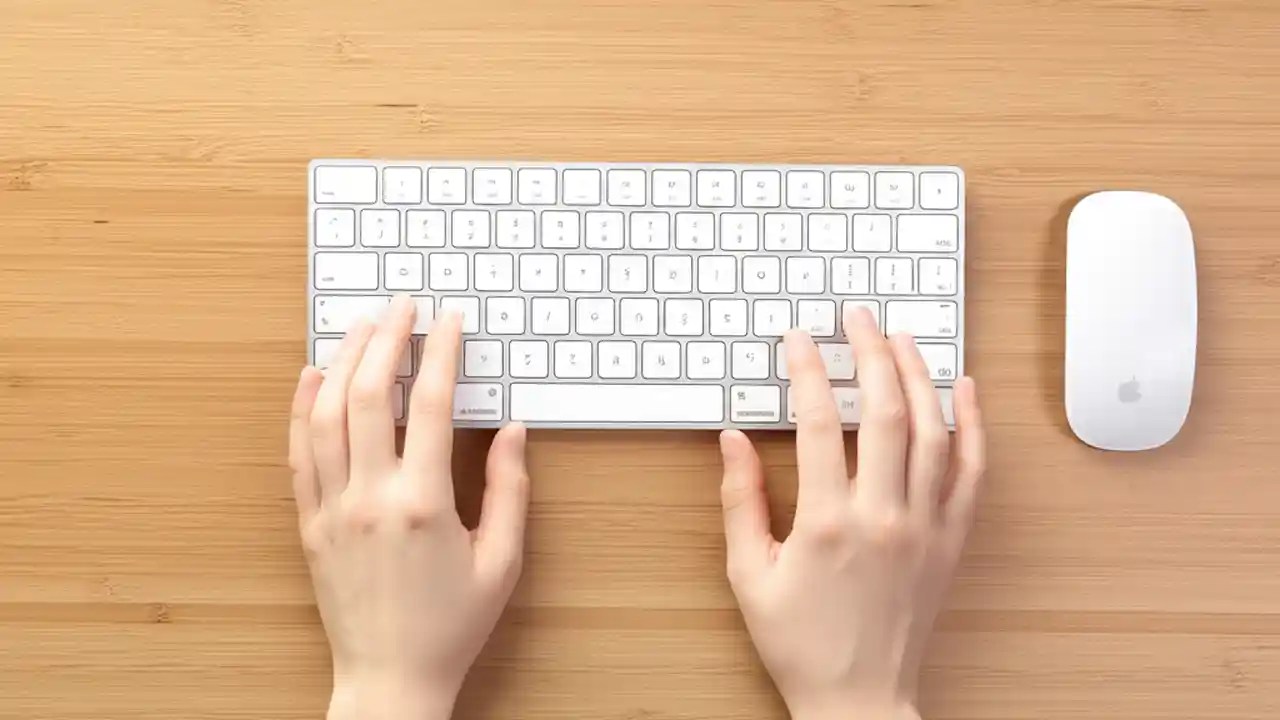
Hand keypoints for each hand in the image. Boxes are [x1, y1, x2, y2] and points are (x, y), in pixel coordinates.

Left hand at [288, 296, 530, 719]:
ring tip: (362, 325)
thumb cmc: (450, 626)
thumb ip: (510, 490)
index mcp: (423, 504)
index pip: (428, 404)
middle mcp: (370, 498)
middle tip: (402, 306)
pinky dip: (301, 407)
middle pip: (367, 395)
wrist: (390, 679)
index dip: (440, 352)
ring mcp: (331, 509)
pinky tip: (313, 375)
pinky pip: (298, 452)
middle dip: (385, 339)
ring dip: (343, 361)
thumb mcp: (501, 562)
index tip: (449, 321)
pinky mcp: (309, 524)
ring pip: (325, 415)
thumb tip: (511, 430)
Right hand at [718, 307, 985, 719]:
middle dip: (869, 352)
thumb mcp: (747, 573)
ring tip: (903, 338)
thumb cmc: (800, 642)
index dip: (806, 370)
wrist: (859, 699)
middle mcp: (883, 516)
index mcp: (826, 522)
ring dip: (919, 376)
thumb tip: (733, 439)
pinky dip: (972, 426)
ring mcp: (925, 526)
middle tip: (856, 317)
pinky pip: (972, 472)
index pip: (817, 422)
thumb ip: (740, 500)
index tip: (797, 340)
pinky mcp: (951, 541)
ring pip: (933, 431)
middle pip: (885, 411)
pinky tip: (964, 390)